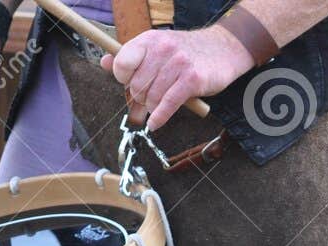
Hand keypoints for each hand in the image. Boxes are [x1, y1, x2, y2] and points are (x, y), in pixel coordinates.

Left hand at [104, 27, 253, 131]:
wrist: (223, 49)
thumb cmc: (187, 52)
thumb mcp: (158, 47)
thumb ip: (131, 56)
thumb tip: (104, 63)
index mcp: (150, 39)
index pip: (122, 63)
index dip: (123, 78)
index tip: (130, 82)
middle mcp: (163, 49)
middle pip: (137, 85)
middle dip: (140, 97)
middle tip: (148, 98)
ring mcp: (179, 64)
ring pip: (152, 97)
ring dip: (152, 107)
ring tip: (157, 105)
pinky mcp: (193, 80)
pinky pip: (168, 104)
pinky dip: (159, 118)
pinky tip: (155, 124)